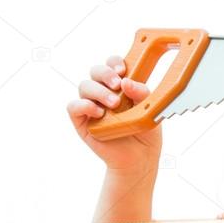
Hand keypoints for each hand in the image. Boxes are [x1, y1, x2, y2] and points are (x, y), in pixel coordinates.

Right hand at [66, 54, 160, 170]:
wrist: (139, 160)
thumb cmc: (145, 133)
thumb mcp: (150, 110)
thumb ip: (142, 94)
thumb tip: (127, 82)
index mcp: (121, 86)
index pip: (113, 65)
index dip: (115, 63)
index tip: (123, 70)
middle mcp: (104, 92)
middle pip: (95, 71)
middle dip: (105, 73)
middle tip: (117, 84)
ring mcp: (92, 106)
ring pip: (84, 86)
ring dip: (99, 91)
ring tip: (114, 104)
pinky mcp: (82, 122)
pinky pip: (73, 106)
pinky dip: (83, 105)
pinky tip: (98, 112)